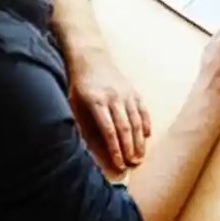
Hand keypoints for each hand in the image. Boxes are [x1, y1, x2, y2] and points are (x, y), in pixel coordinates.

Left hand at [70, 54, 151, 171]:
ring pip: (136, 121)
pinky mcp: (133, 91)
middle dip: (129, 149)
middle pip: (125, 128)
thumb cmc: (78, 81)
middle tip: (133, 165)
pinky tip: (147, 135)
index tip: (118, 165)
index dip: (115, 149)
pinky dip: (145, 123)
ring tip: (140, 156)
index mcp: (96, 102)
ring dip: (139, 141)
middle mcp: (114, 98)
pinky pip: (142, 109)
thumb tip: (81, 144)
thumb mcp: (72, 100)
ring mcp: (126, 93)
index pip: (108, 131)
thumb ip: (79, 121)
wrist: (90, 55)